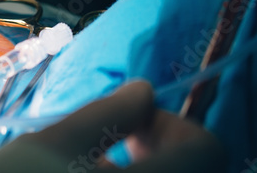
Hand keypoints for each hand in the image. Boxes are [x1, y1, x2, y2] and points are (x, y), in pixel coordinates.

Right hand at [0, 81, 225, 172]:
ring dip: (144, 171)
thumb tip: (144, 91)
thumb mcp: (50, 146)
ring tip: (91, 170)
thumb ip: (105, 114)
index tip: (125, 124)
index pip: (206, 149)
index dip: (168, 125)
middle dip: (155, 149)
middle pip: (196, 172)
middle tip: (107, 146)